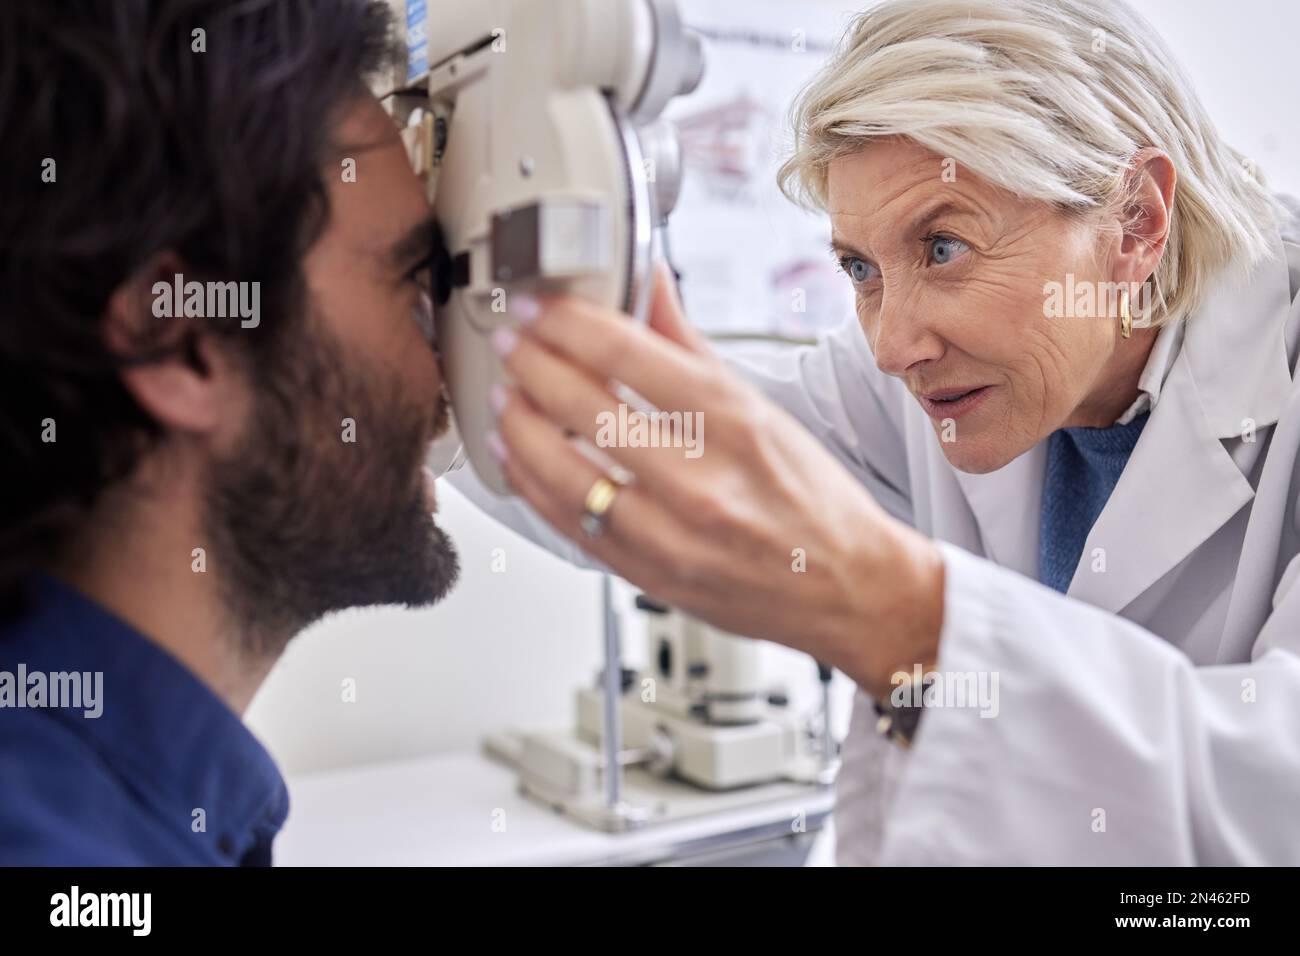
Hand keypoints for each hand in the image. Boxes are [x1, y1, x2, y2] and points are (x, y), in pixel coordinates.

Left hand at [488, 267, 944, 697]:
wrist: (848, 589)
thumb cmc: (812, 498)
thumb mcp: (761, 407)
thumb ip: (690, 344)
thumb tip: (649, 280)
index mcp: (735, 423)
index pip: (628, 354)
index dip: (568, 322)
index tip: (539, 305)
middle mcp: (702, 480)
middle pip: (588, 409)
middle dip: (533, 365)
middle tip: (510, 341)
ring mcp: (671, 536)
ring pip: (564, 473)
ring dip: (519, 426)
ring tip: (505, 394)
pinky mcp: (649, 576)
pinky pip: (569, 524)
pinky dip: (531, 484)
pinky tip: (516, 454)